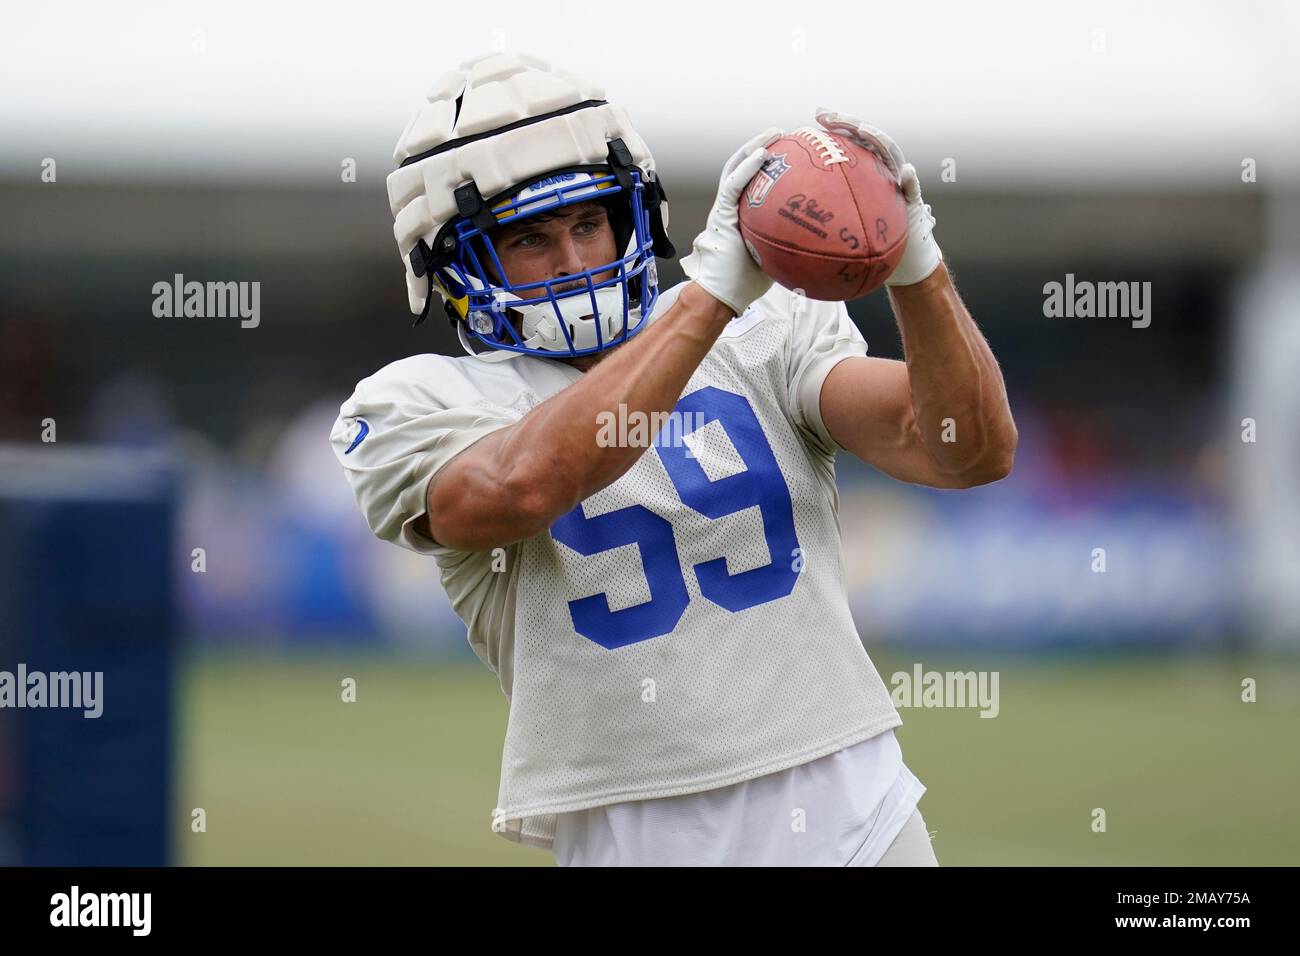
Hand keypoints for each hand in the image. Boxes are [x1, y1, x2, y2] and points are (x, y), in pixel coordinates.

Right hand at [680, 126, 783, 315]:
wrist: (720, 295)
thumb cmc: (745, 284)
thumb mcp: (774, 259)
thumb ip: (788, 244)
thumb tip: (818, 242)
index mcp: (741, 215)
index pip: (753, 182)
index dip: (769, 165)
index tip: (790, 153)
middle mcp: (730, 207)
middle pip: (743, 167)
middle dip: (762, 146)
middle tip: (784, 135)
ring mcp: (723, 209)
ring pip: (736, 168)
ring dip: (755, 146)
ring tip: (775, 133)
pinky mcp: (720, 214)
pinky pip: (734, 184)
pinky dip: (748, 166)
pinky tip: (763, 153)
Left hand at [814, 108, 941, 286]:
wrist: (898, 262)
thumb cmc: (865, 246)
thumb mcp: (836, 229)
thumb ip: (818, 214)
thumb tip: (781, 208)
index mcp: (864, 173)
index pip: (850, 142)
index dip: (836, 125)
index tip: (817, 115)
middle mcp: (882, 172)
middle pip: (867, 139)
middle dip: (849, 123)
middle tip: (828, 116)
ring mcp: (899, 183)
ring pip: (890, 154)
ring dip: (878, 140)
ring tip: (864, 130)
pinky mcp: (913, 202)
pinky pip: (913, 189)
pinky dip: (910, 179)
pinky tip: (905, 171)